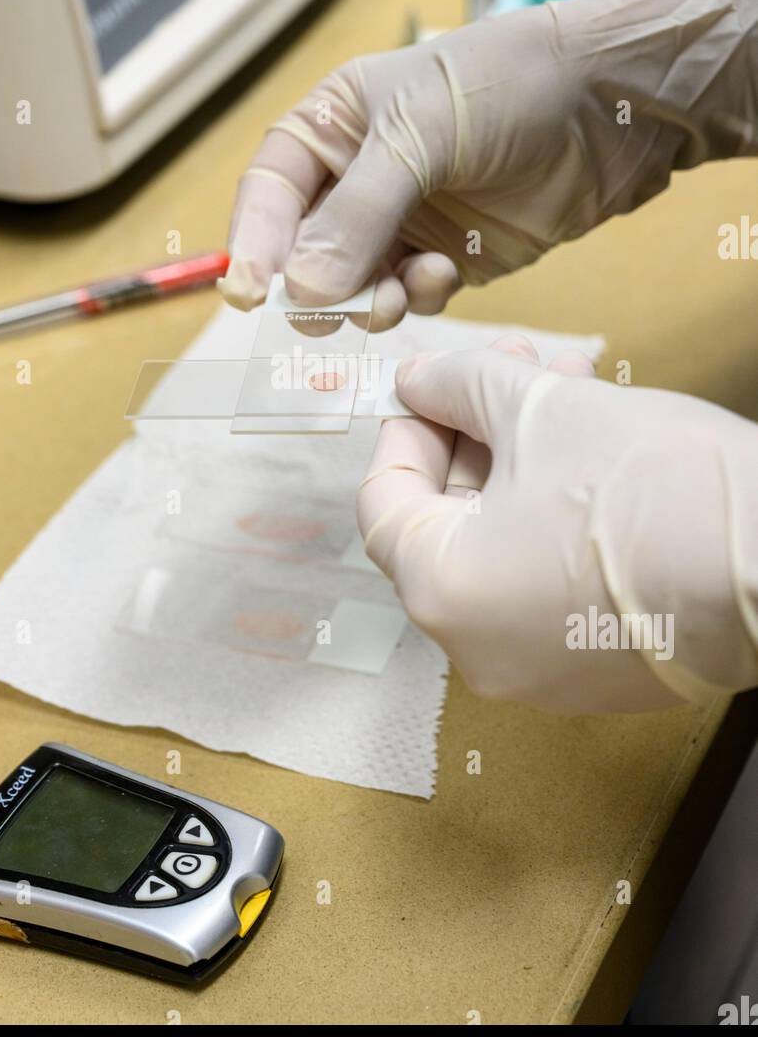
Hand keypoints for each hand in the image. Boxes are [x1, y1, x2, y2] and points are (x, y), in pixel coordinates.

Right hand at [220, 0, 757, 329]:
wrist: (612, 104)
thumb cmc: (511, 83)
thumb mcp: (421, 133)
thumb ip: (358, 213)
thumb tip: (299, 289)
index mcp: (336, 125)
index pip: (270, 190)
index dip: (254, 242)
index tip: (251, 295)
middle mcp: (360, 177)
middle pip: (304, 248)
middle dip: (312, 285)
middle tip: (323, 314)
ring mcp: (405, 221)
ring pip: (353, 284)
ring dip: (365, 300)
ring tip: (392, 297)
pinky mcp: (450, 259)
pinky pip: (408, 297)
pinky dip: (416, 298)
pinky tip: (443, 275)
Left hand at [357, 337, 757, 712]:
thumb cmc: (652, 489)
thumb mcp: (541, 409)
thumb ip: (461, 386)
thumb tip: (417, 379)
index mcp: (442, 592)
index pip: (384, 501)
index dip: (408, 428)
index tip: (439, 384)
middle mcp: (478, 649)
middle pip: (446, 521)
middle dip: (477, 430)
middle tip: (515, 366)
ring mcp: (542, 669)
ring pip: (502, 545)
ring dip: (521, 461)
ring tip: (566, 388)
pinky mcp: (600, 670)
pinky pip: (547, 582)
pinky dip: (553, 517)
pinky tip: (595, 450)